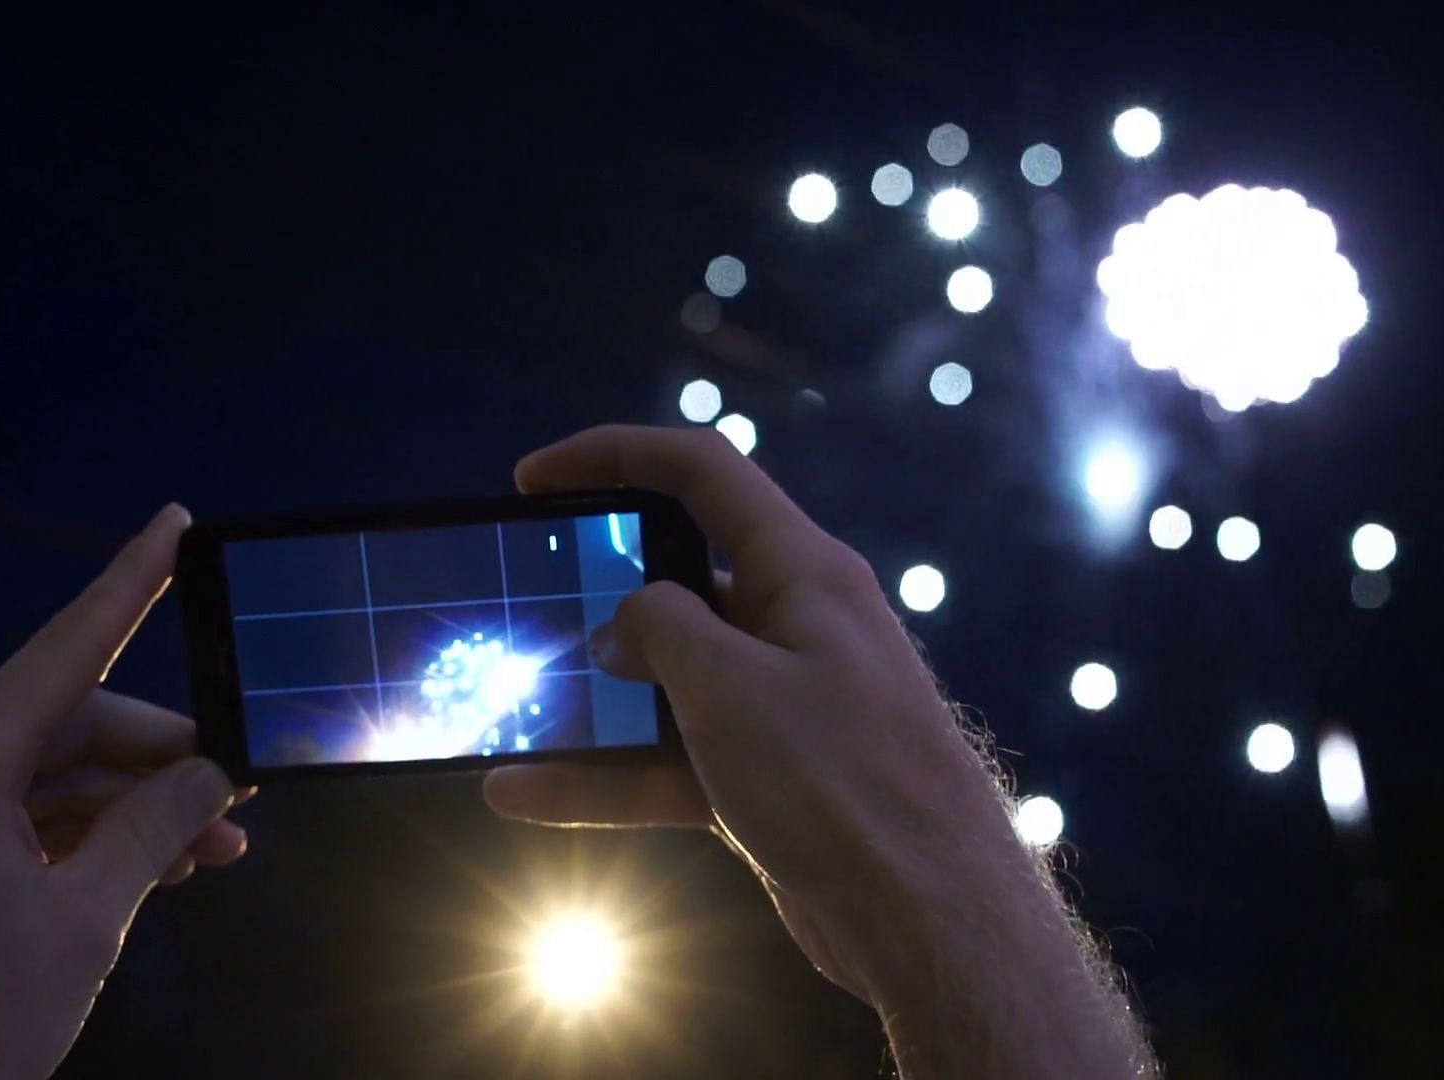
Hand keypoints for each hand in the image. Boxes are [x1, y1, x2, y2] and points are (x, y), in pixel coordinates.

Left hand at [0, 506, 249, 1079]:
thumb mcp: (86, 921)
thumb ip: (155, 827)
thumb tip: (208, 774)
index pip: (65, 651)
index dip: (129, 584)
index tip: (171, 526)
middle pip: (63, 728)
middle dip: (155, 760)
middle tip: (236, 792)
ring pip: (36, 779)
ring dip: (120, 811)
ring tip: (205, 850)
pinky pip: (0, 817)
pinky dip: (68, 838)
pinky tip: (138, 869)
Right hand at [483, 425, 992, 996]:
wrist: (930, 921)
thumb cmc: (846, 785)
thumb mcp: (732, 687)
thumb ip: (661, 631)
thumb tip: (620, 625)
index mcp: (802, 573)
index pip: (703, 472)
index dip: (614, 454)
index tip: (533, 478)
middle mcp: (796, 626)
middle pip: (678, 579)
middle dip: (595, 592)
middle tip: (525, 604)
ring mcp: (783, 705)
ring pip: (667, 682)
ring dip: (592, 699)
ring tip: (513, 709)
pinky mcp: (771, 778)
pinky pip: (671, 759)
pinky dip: (606, 776)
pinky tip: (529, 792)